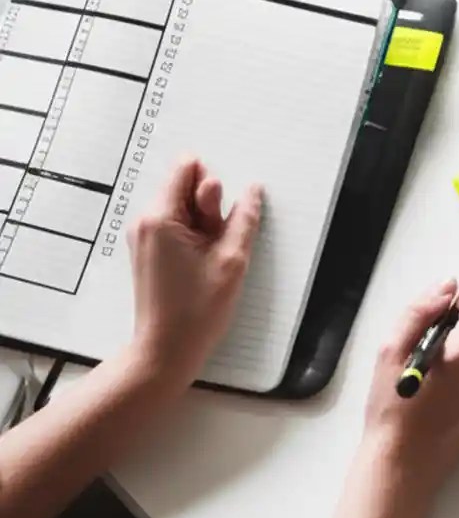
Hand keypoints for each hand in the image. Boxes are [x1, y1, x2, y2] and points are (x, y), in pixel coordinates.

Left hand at [128, 157, 263, 383]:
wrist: (166, 349)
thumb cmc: (196, 310)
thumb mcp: (232, 259)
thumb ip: (243, 218)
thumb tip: (253, 191)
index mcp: (160, 217)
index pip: (186, 167)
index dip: (212, 186)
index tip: (219, 216)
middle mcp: (146, 221)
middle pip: (186, 187)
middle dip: (211, 208)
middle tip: (217, 243)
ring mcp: (145, 236)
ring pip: (185, 209)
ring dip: (206, 226)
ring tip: (212, 258)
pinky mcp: (150, 250)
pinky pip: (178, 227)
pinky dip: (197, 238)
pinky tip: (205, 263)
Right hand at [363, 278, 458, 491]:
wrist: (404, 465)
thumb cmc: (394, 411)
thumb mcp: (392, 350)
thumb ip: (421, 310)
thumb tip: (447, 288)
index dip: (458, 300)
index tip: (438, 320)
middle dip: (457, 328)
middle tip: (427, 357)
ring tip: (433, 379)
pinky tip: (444, 394)